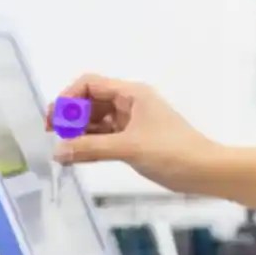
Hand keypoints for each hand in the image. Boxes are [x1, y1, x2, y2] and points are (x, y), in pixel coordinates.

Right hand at [48, 74, 217, 191]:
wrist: (204, 170)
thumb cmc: (171, 152)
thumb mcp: (128, 148)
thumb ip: (91, 148)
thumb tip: (58, 151)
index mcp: (132, 94)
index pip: (91, 84)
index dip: (69, 97)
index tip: (55, 118)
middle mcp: (131, 103)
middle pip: (92, 100)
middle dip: (71, 115)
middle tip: (51, 134)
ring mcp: (133, 121)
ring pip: (97, 120)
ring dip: (79, 131)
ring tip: (61, 148)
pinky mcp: (135, 139)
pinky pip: (106, 136)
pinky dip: (91, 142)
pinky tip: (77, 155)